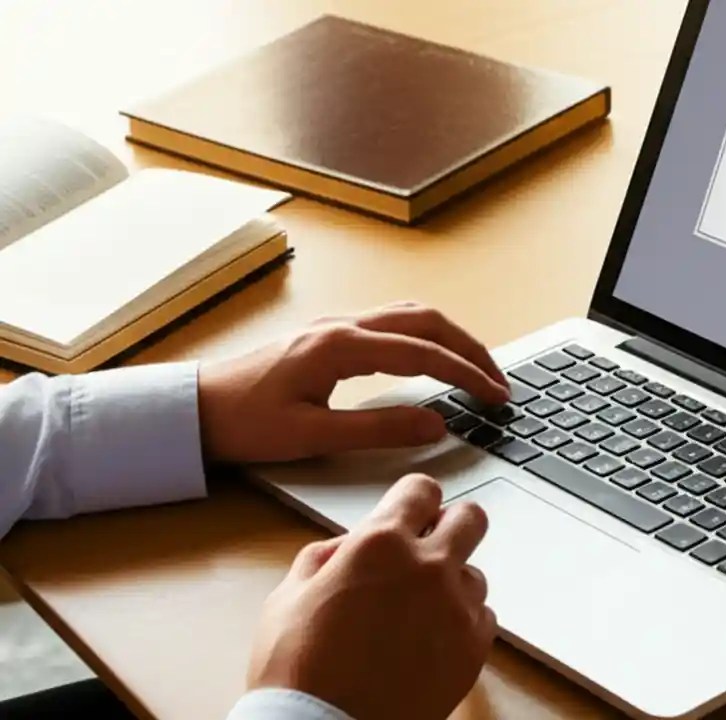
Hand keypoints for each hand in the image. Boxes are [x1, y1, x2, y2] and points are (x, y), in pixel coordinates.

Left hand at [197, 302, 509, 462]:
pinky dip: (427, 336)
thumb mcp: (312, 436)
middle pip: (427, 321)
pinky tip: (434, 358)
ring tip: (476, 368)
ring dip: (450, 337)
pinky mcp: (329, 336)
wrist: (192, 410)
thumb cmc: (243, 424)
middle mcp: (342, 326)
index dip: (466, 375)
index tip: (496, 397)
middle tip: (499, 382)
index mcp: (340, 346)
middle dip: (470, 349)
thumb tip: (436, 424)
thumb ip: (379, 429)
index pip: (423, 353)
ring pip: (411, 315)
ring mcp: (335, 326)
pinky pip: (393, 323)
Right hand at [247, 473, 495, 719]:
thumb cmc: (298, 672)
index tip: (413, 511)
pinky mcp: (473, 647)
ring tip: (417, 613)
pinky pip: (483, 616)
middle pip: (471, 518)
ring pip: (475, 573)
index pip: (422, 490)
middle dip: (451, 526)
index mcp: (380, 544)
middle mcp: (427, 567)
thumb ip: (325, 556)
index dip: (415, 499)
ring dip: (452, 583)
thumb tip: (348, 546)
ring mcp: (456, 607)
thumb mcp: (287, 596)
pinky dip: (462, 622)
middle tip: (430, 548)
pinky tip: (431, 640)